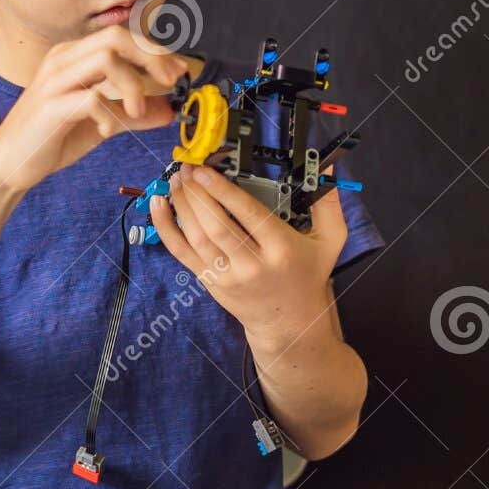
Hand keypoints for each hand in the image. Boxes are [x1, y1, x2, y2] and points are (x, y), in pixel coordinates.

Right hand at [0, 27, 195, 194]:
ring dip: (132, 85)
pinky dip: (109, 113)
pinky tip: (107, 129)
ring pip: (105, 58)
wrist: (9, 164)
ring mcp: (54, 81)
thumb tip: (170, 111)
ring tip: (136, 112)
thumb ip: (133, 114)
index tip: (179, 72)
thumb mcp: (102, 122)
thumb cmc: (52, 139)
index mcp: (73, 56)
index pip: (122, 37)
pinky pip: (90, 98)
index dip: (156, 52)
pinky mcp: (50, 107)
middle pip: (117, 38)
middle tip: (170, 82)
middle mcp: (62, 60)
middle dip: (152, 57)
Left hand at [148, 162, 348, 334]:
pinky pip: (182, 253)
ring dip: (182, 205)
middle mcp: (252, 265)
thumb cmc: (308, 275)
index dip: (222, 191)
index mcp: (281, 249)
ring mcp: (227, 276)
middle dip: (197, 193)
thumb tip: (328, 165)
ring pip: (197, 237)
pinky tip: (158, 205)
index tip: (204, 170)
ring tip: (175, 179)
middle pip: (217, 226)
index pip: (248, 215)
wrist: (289, 323)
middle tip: (186, 168)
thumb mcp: (330, 241)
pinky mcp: (210, 282)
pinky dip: (166, 228)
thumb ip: (329, 203)